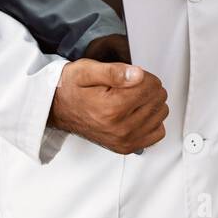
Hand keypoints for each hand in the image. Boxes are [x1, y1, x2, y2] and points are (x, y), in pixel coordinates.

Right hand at [48, 59, 167, 154]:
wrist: (56, 109)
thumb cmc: (71, 88)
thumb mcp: (86, 70)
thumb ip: (113, 72)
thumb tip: (138, 75)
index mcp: (112, 108)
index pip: (151, 86)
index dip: (142, 75)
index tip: (130, 75)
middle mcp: (120, 128)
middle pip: (157, 100)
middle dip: (147, 88)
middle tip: (128, 86)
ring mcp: (124, 140)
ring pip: (160, 114)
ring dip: (150, 102)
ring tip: (131, 98)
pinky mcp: (126, 147)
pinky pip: (157, 132)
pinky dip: (151, 120)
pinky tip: (136, 112)